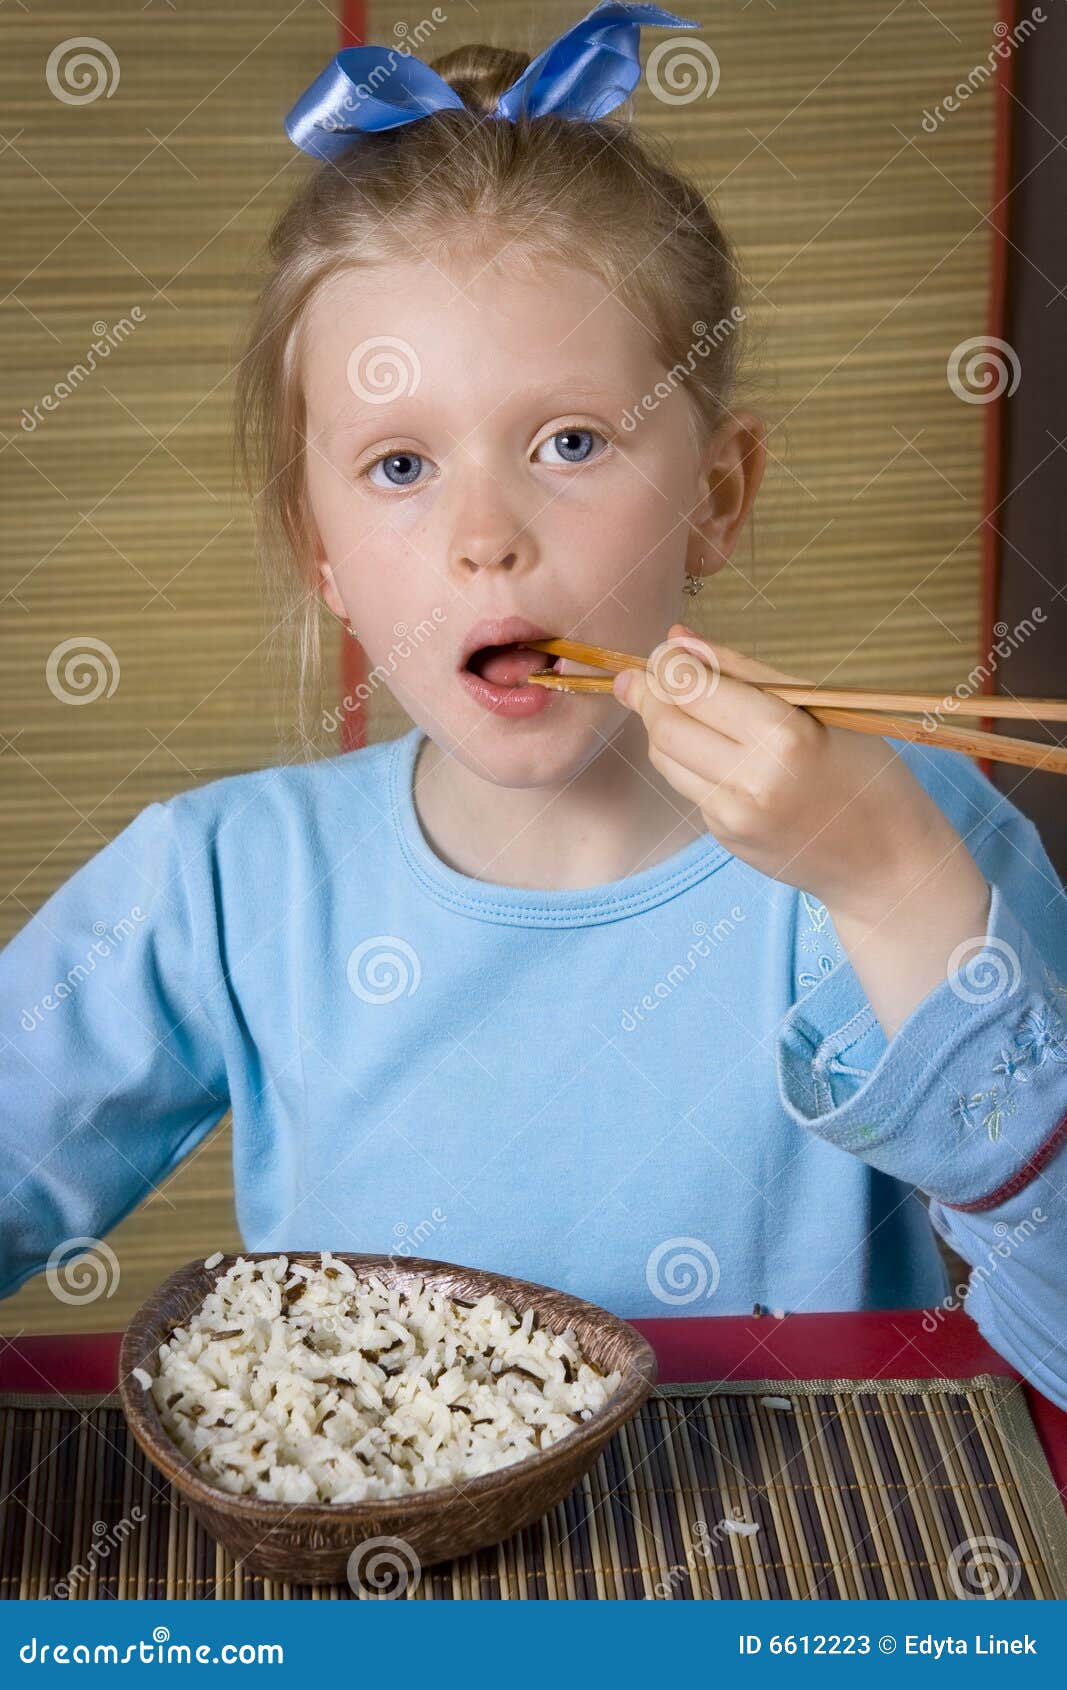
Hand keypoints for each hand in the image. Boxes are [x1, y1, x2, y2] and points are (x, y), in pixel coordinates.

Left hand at [613, 623, 972, 927]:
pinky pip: (685, 784)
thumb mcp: (822, 708)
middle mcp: (752, 779)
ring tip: (672, 702)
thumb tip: (679, 639)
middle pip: (666, 724)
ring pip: (664, 756)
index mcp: (785, 736)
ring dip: (658, 723)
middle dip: (649, 692)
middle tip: (649, 673)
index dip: (669, 663)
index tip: (667, 648)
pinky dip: (683, 756)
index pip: (695, 689)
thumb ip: (747, 672)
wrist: (884, 860)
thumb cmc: (865, 772)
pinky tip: (702, 743)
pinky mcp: (725, 836)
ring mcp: (733, 815)